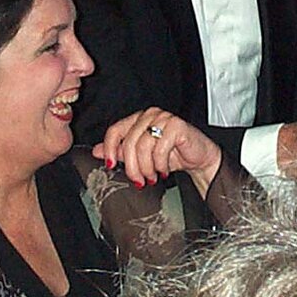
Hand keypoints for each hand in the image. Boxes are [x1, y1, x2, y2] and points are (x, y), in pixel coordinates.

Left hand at [93, 107, 221, 191]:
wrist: (199, 158)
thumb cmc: (172, 155)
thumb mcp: (141, 156)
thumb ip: (120, 151)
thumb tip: (97, 151)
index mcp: (138, 119)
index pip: (115, 130)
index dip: (110, 149)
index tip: (111, 166)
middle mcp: (150, 115)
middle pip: (129, 142)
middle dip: (132, 167)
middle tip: (139, 181)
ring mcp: (163, 118)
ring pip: (143, 146)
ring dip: (147, 168)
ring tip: (153, 176)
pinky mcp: (176, 125)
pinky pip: (159, 148)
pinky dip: (160, 164)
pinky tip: (164, 170)